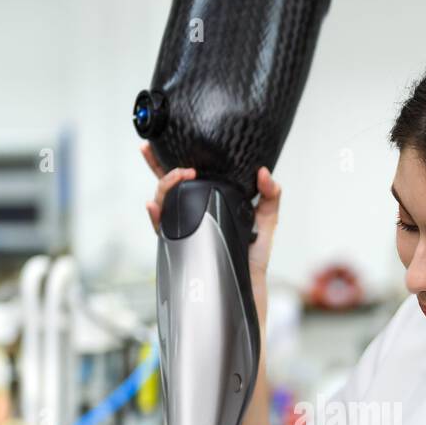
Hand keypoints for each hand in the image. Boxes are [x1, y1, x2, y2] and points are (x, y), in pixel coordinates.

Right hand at [140, 142, 280, 281]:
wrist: (248, 283)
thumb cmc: (255, 254)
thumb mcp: (267, 218)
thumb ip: (270, 194)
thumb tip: (264, 172)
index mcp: (209, 199)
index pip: (187, 176)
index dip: (171, 158)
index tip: (163, 141)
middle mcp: (193, 211)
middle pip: (167, 184)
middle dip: (157, 165)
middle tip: (172, 162)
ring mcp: (185, 227)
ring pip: (162, 201)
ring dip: (165, 186)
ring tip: (179, 178)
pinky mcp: (180, 244)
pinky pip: (161, 229)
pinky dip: (155, 216)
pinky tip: (154, 207)